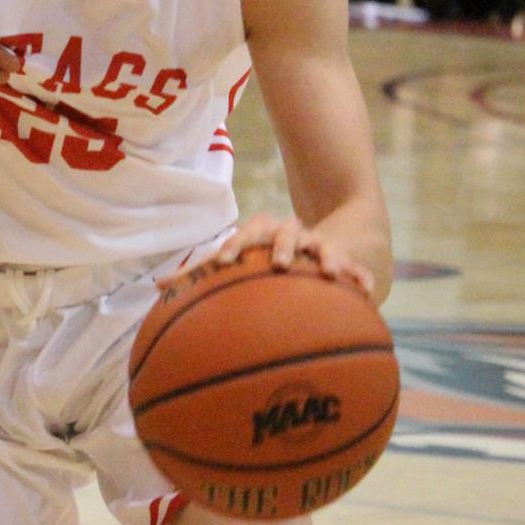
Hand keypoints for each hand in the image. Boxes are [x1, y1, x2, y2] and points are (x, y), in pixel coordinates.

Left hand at [163, 213, 375, 298]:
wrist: (312, 244)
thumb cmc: (259, 261)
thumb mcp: (235, 263)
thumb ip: (200, 276)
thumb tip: (157, 289)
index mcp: (262, 234)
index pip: (247, 233)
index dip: (236, 245)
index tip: (225, 260)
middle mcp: (291, 235)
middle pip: (287, 231)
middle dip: (284, 245)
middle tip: (281, 263)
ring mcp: (319, 245)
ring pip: (324, 246)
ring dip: (327, 256)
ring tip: (328, 272)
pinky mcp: (343, 260)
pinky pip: (355, 269)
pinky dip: (360, 278)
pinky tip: (367, 293)